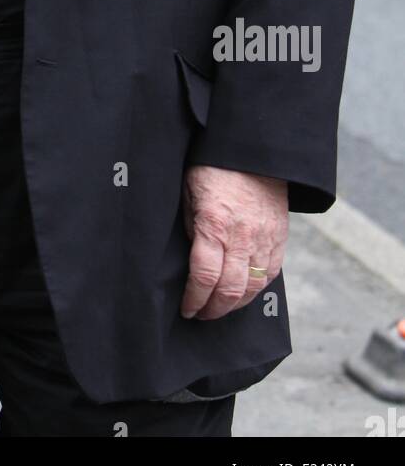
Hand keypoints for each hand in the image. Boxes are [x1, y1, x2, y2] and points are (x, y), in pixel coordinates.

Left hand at [180, 165, 287, 319]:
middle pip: (230, 289)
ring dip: (234, 304)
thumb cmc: (213, 168)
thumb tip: (190, 259)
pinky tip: (243, 292)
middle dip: (213, 309)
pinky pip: (270, 274)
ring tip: (220, 307)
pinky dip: (256, 289)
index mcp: (215, 224)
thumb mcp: (190, 193)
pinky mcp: (279, 238)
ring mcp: (265, 239)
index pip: (204, 276)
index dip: (194, 299)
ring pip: (253, 288)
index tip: (187, 308)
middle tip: (201, 314)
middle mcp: (243, 237)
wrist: (254, 151)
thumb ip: (192, 227)